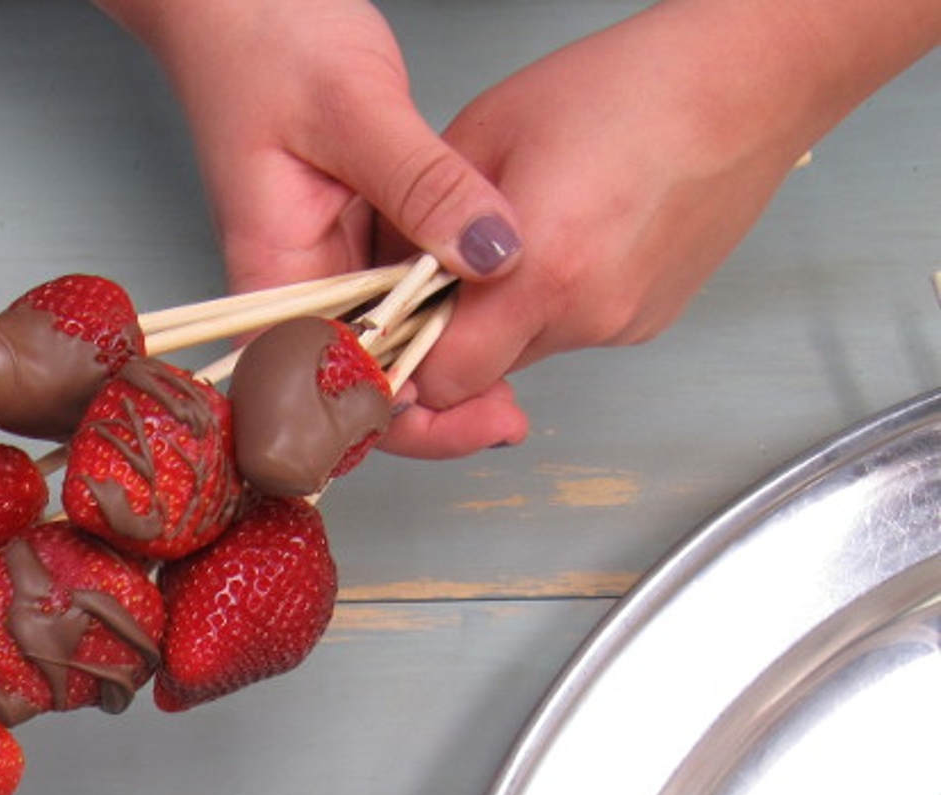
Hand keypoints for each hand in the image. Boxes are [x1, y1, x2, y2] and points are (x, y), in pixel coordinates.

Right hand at [96, 0, 529, 456]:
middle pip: (357, 382)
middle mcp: (296, 284)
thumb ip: (425, 184)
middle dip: (432, 409)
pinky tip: (495, 311)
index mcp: (271, 274)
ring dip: (447, 363)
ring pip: (388, 341)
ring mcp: (328, 263)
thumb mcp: (354, 107)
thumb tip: (494, 254)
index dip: (391, 422)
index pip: (319, 387)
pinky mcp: (357, 235)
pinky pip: (404, 290)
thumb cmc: (262, 41)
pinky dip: (448, 306)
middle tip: (508, 418)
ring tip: (510, 391)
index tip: (468, 419)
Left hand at [396, 0, 940, 452]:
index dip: (403, 362)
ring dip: (499, 318)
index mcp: (538, 274)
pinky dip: (549, 304)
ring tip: (513, 240)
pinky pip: (570, 332)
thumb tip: (377, 277)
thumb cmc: (622, 87)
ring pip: (522, 354)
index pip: (439, 382)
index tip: (384, 332)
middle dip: (445, 339)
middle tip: (434, 280)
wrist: (749, 81)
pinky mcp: (650, 319)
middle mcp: (585, 316)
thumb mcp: (484, 133)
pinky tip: (568, 238)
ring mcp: (623, 324)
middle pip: (477, 376)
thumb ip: (419, 219)